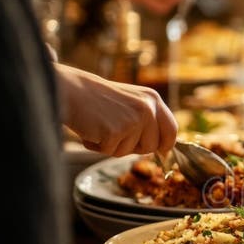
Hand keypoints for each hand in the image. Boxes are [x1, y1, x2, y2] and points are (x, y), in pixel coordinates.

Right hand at [57, 63, 177, 156]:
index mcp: (153, 100)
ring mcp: (133, 120)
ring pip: (128, 152)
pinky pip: (110, 152)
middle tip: (114, 131)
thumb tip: (165, 150)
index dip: (166, 145)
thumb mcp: (132, 103)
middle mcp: (147, 109)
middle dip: (132, 147)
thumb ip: (149, 121)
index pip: (171, 130)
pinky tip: (92, 129)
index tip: (161, 152)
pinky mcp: (116, 131)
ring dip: (112, 145)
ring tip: (101, 126)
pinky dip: (97, 146)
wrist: (72, 91)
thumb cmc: (99, 101)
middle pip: (151, 147)